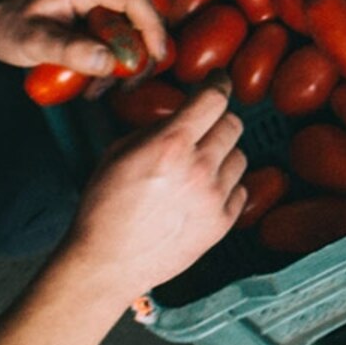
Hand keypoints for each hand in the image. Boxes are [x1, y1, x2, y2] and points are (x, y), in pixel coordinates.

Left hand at [0, 0, 171, 79]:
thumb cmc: (5, 24)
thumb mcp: (33, 41)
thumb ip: (69, 50)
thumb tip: (108, 62)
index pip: (136, 0)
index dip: (153, 28)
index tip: (155, 58)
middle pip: (140, 17)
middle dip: (140, 53)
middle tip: (127, 84)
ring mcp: (96, 3)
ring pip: (130, 32)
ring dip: (123, 63)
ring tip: (99, 90)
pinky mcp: (92, 17)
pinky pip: (115, 38)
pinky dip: (110, 62)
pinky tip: (94, 81)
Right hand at [59, 85, 245, 321]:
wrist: (108, 263)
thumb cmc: (104, 208)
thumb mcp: (117, 153)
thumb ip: (154, 129)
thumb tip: (180, 116)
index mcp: (171, 145)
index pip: (214, 99)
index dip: (218, 84)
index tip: (219, 82)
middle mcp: (199, 168)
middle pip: (233, 124)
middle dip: (218, 121)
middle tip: (202, 130)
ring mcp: (214, 198)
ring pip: (240, 157)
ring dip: (223, 156)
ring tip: (197, 169)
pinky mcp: (222, 223)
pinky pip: (241, 190)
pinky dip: (226, 187)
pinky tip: (202, 194)